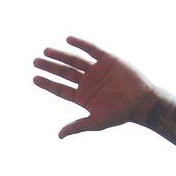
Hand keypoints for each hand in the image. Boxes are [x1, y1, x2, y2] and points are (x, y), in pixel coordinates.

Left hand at [33, 36, 157, 137]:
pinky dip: (80, 44)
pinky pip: (91, 49)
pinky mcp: (108, 59)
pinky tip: (68, 39)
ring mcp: (96, 71)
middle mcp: (88, 83)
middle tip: (35, 61)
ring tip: (46, 51)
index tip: (34, 78)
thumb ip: (77, 126)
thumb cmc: (119, 114)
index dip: (48, 84)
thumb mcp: (96, 121)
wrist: (141, 101)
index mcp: (83, 97)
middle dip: (50, 67)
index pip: (61, 89)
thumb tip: (59, 135)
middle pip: (64, 73)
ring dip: (60, 55)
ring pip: (74, 61)